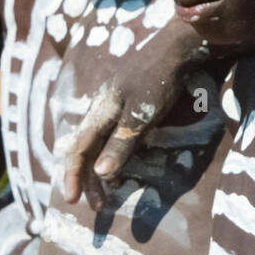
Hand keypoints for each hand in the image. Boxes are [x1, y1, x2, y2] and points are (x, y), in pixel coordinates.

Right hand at [61, 17, 208, 210]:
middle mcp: (103, 109)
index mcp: (100, 110)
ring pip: (100, 145)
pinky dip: (113, 157)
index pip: (79, 148)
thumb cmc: (161, 78)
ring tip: (107, 194)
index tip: (72, 200)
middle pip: (87, 149)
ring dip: (101, 170)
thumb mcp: (142, 112)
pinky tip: (120, 168)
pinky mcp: (132, 108)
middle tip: (97, 206)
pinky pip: (114, 138)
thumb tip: (100, 174)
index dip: (73, 174)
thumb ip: (123, 141)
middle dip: (88, 178)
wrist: (181, 48)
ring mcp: (117, 108)